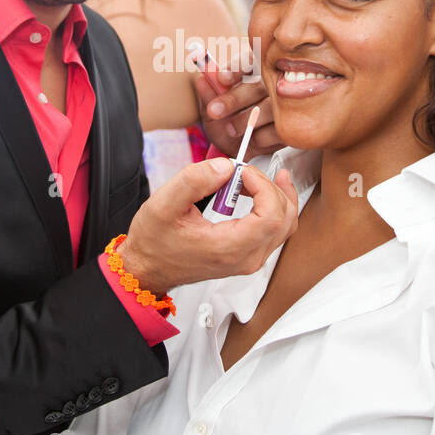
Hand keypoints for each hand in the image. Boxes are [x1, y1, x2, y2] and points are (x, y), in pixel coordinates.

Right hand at [119, 157, 299, 296]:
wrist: (148, 268)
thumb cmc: (154, 242)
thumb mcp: (163, 204)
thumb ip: (194, 181)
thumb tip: (225, 167)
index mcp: (229, 248)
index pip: (271, 216)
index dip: (264, 186)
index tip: (243, 172)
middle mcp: (246, 258)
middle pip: (284, 220)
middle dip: (271, 187)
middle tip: (245, 172)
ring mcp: (249, 260)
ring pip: (286, 226)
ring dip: (277, 196)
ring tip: (256, 177)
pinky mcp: (247, 256)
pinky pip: (276, 231)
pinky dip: (274, 207)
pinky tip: (260, 191)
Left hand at [195, 66, 281, 155]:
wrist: (237, 148)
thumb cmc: (226, 119)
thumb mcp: (211, 109)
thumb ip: (208, 94)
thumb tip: (202, 80)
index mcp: (253, 69)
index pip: (248, 60)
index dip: (235, 68)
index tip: (221, 79)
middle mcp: (273, 82)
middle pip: (257, 85)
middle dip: (233, 99)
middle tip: (213, 111)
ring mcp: (286, 103)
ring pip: (268, 108)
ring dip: (244, 121)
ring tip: (230, 129)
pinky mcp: (292, 125)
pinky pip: (277, 130)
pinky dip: (260, 137)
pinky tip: (252, 138)